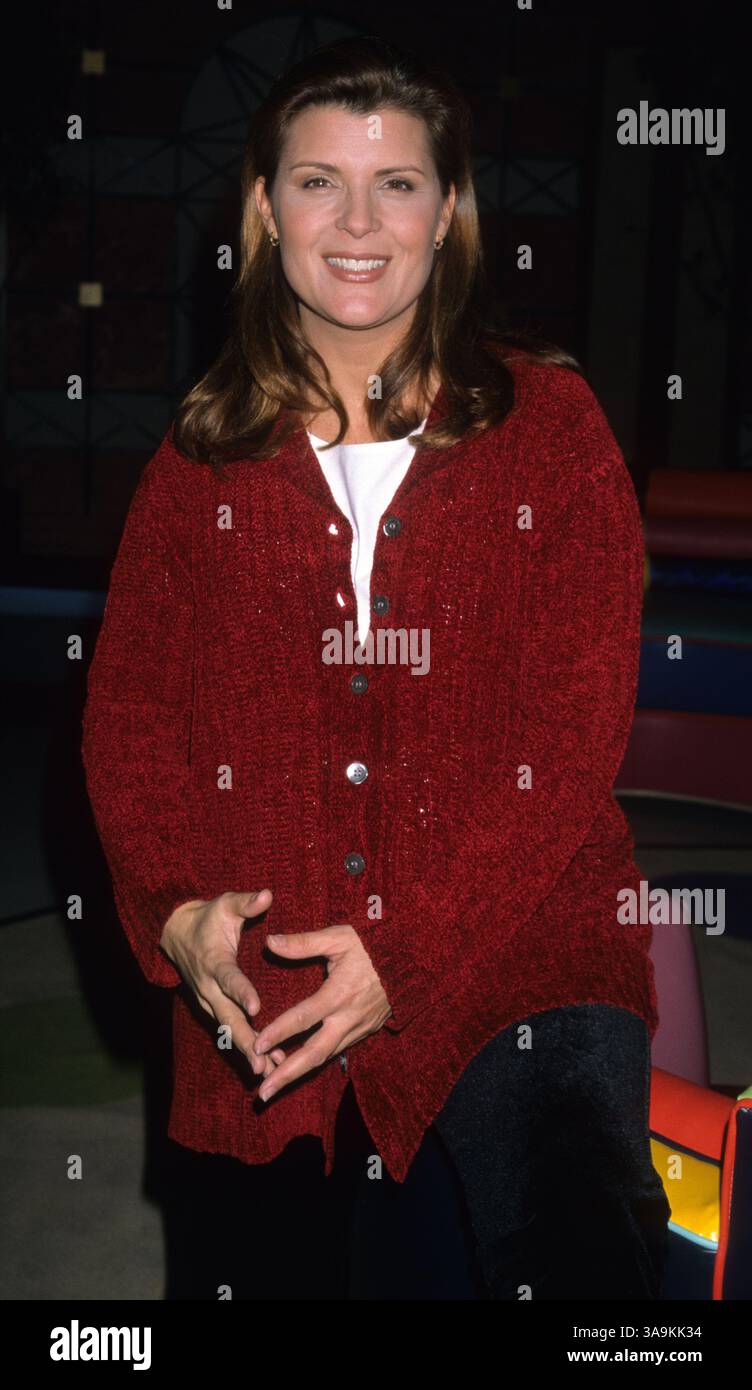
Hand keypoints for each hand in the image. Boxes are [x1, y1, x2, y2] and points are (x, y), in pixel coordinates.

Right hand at [159, 889, 286, 1078]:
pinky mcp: (212, 1008)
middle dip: (246, 1039)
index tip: (256, 1008)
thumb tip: (267, 895)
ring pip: (228, 1029)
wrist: (177, 934)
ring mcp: (208, 1000)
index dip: (242, 993)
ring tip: (268, 1070)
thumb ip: (246, 902)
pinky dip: (244, 1048)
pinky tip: (265, 1065)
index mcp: (214, 962)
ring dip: (246, 1050)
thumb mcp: (226, 903)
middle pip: (227, 1017)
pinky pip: (228, 1030)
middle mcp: (209, 987)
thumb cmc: (209, 917)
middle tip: (263, 1059)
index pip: (230, 978)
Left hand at [252, 924, 391, 1100]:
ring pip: (324, 1058)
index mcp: (338, 994)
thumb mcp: (338, 937)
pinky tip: (296, 1070)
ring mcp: (358, 1028)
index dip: (279, 1032)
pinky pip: (336, 1051)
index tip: (256, 1045)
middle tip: (263, 1093)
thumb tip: (270, 941)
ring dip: (298, 1074)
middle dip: (287, 1074)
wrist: (409, 961)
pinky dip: (315, 1062)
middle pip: (315, 1053)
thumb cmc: (370, 946)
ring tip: (272, 1088)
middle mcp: (347, 1017)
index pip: (304, 1017)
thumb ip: (303, 943)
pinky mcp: (364, 1032)